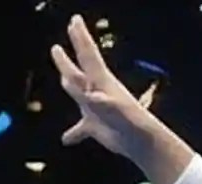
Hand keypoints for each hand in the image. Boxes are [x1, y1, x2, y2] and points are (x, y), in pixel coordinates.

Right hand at [51, 14, 152, 155]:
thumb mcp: (121, 113)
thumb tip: (94, 98)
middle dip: (66, 60)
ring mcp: (96, 110)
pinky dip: (73, 134)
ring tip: (64, 79)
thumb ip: (106, 104)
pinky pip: (80, 130)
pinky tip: (66, 140)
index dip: (81, 37)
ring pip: (77, 94)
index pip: (88, 55)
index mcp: (103, 84)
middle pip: (78, 72)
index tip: (75, 20)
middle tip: (56, 48)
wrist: (145, 144)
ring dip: (70, 85)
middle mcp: (97, 93)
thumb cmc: (136, 127)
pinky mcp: (96, 128)